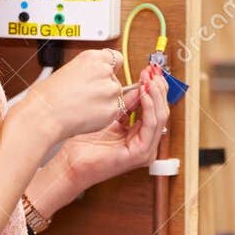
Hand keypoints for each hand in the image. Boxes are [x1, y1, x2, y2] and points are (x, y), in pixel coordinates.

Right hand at [21, 47, 130, 142]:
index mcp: (93, 57)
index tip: (104, 75)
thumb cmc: (48, 95)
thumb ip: (88, 70)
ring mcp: (110, 90)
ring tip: (84, 105)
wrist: (44, 114)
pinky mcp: (113, 108)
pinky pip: (115, 111)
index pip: (115, 58)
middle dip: (104, 88)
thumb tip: (96, 75)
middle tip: (86, 96)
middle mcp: (104, 71)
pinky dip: (105, 114)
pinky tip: (87, 113)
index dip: (110, 68)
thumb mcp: (69, 69)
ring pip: (116, 96)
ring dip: (105, 101)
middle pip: (115, 79)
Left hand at [58, 68, 170, 192]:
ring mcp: (146, 150)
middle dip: (158, 88)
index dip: (155, 88)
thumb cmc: (85, 144)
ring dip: (156, 95)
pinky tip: (143, 94)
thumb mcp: (110, 118)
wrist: (72, 162)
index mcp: (141, 135)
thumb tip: (137, 86)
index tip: (151, 72)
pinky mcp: (140, 153)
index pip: (156, 109)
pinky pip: (151, 125)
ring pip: (160, 117)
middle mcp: (147, 143)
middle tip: (152, 72)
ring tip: (149, 80)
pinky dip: (149, 107)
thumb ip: (126, 106)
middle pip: (162, 111)